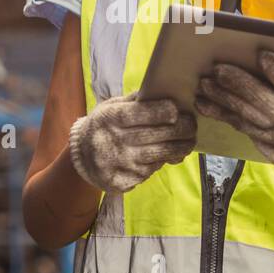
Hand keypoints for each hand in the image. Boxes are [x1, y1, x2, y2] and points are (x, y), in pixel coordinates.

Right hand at [68, 92, 196, 194]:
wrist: (81, 157)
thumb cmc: (104, 125)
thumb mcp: (112, 107)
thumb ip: (136, 100)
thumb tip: (166, 91)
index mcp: (110, 118)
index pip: (139, 114)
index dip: (161, 112)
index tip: (177, 110)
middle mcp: (113, 141)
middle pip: (155, 136)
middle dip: (181, 130)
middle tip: (192, 126)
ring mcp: (118, 164)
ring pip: (158, 156)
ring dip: (178, 149)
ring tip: (188, 142)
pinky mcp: (121, 181)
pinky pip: (149, 172)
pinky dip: (160, 163)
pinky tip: (164, 156)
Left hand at [194, 50, 273, 203]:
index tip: (262, 54)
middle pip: (260, 100)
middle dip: (238, 83)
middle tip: (218, 68)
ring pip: (244, 114)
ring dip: (222, 99)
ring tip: (203, 84)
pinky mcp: (264, 143)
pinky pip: (241, 127)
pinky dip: (222, 115)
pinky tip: (204, 104)